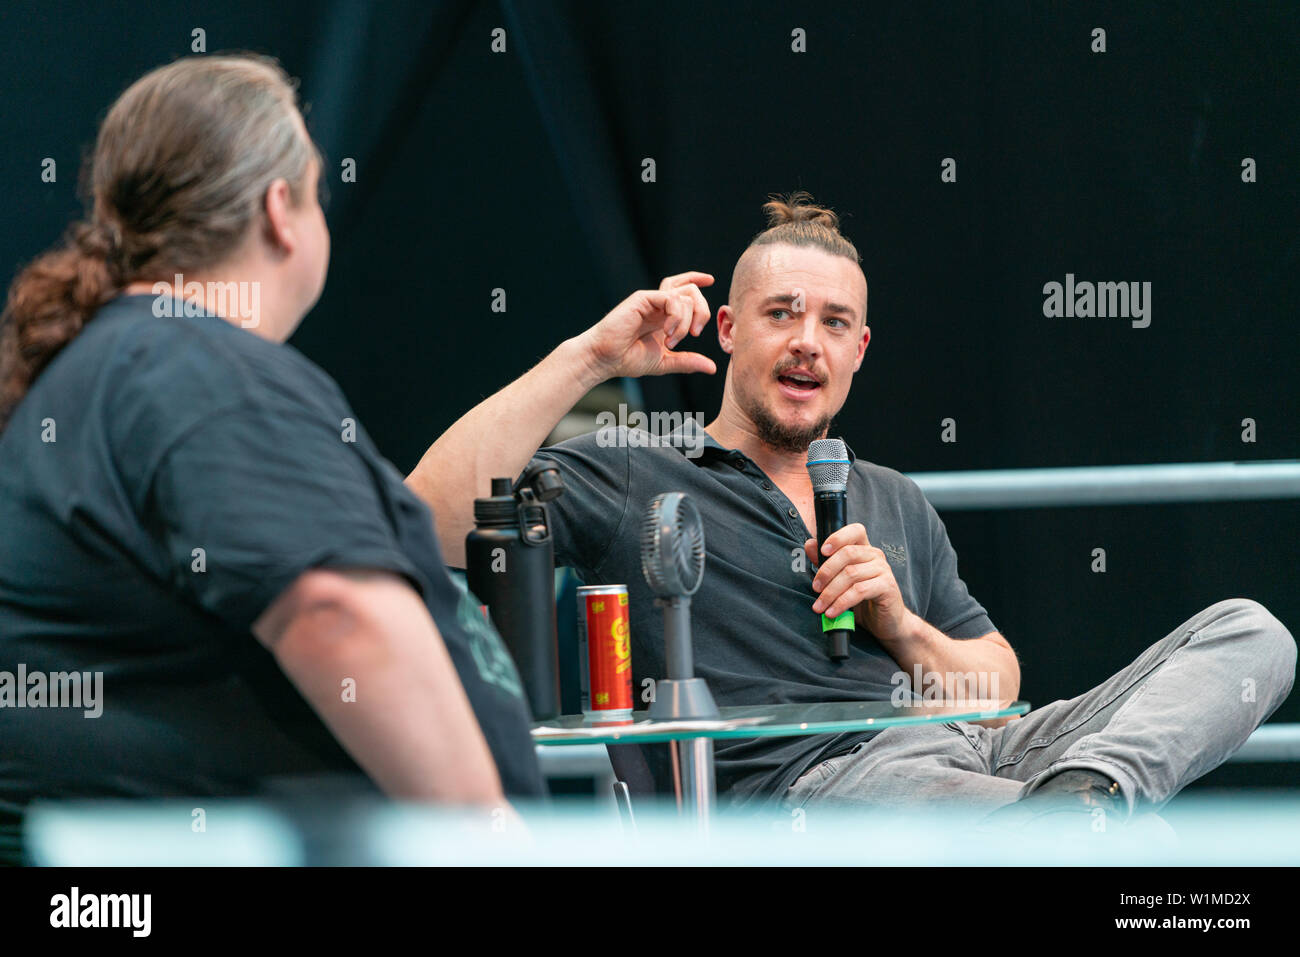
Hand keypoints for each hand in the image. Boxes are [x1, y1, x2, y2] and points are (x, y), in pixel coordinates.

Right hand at [575, 271, 717, 381]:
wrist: (606, 359)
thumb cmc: (628, 359)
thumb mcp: (665, 361)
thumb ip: (688, 362)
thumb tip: (712, 368)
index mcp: (663, 314)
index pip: (683, 288)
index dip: (697, 281)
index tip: (711, 280)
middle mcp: (658, 304)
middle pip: (691, 290)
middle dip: (703, 310)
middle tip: (695, 333)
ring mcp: (650, 300)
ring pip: (685, 295)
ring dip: (685, 322)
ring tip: (672, 340)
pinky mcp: (642, 298)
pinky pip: (672, 299)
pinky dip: (676, 317)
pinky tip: (667, 333)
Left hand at [804, 523, 915, 645]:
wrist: (885, 622)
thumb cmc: (862, 599)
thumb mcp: (840, 580)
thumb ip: (826, 562)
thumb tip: (810, 544)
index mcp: (864, 549)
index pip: (855, 531)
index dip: (838, 537)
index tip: (822, 551)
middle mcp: (875, 555)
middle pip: (847, 553)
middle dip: (826, 571)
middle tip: (815, 588)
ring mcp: (883, 570)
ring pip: (851, 574)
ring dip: (830, 592)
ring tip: (820, 606)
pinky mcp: (888, 586)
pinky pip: (860, 591)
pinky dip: (842, 602)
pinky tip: (832, 612)